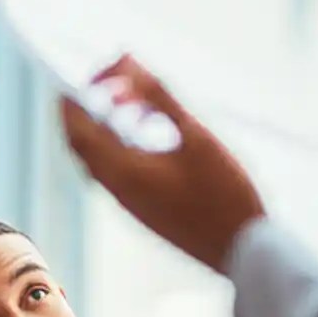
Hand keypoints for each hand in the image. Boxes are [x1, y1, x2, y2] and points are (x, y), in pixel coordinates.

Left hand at [61, 55, 264, 272]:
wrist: (241, 250)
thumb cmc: (223, 194)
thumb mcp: (194, 135)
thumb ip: (158, 98)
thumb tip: (129, 65)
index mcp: (122, 171)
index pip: (78, 128)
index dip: (76, 95)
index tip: (90, 72)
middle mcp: (116, 190)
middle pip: (82, 143)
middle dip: (87, 109)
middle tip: (110, 82)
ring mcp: (126, 203)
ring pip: (97, 158)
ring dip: (104, 127)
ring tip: (130, 103)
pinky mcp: (140, 210)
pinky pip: (113, 172)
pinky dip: (118, 146)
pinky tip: (147, 134)